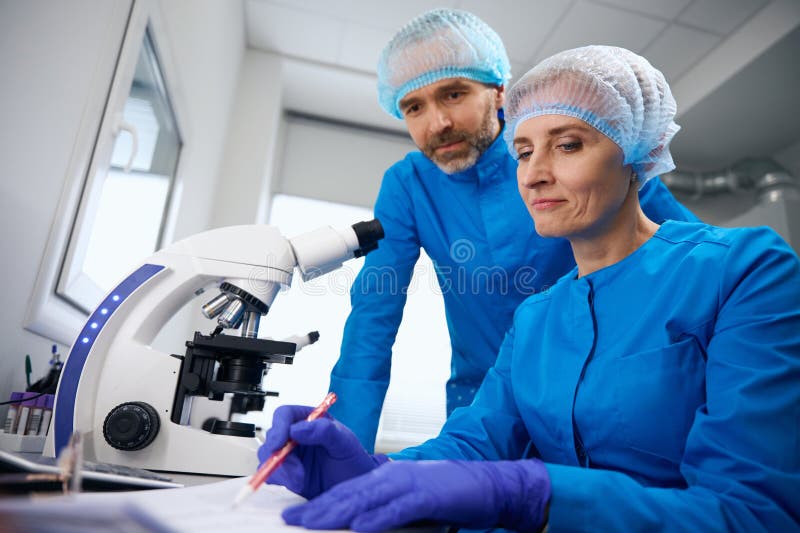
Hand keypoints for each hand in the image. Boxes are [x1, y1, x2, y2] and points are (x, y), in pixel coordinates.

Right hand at [259, 405, 385, 498]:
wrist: (355, 486)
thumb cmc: (353, 460)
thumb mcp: (345, 442)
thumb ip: (324, 432)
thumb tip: (297, 430)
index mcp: (309, 420)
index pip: (285, 414)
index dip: (279, 426)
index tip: (280, 442)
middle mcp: (296, 435)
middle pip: (273, 437)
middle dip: (279, 454)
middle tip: (296, 469)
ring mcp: (290, 455)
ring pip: (268, 457)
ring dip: (281, 469)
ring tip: (300, 480)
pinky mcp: (288, 474)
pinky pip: (273, 474)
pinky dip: (282, 480)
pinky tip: (298, 484)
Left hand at [282, 459, 550, 531]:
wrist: (484, 484)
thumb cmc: (447, 494)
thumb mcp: (409, 500)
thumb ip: (385, 509)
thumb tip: (358, 525)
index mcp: (386, 477)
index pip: (346, 491)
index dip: (319, 504)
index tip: (295, 515)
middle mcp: (391, 477)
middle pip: (348, 493)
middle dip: (317, 508)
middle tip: (291, 518)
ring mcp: (407, 485)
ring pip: (365, 499)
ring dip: (336, 512)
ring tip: (313, 522)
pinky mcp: (424, 497)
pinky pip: (395, 509)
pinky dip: (376, 518)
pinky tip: (359, 527)